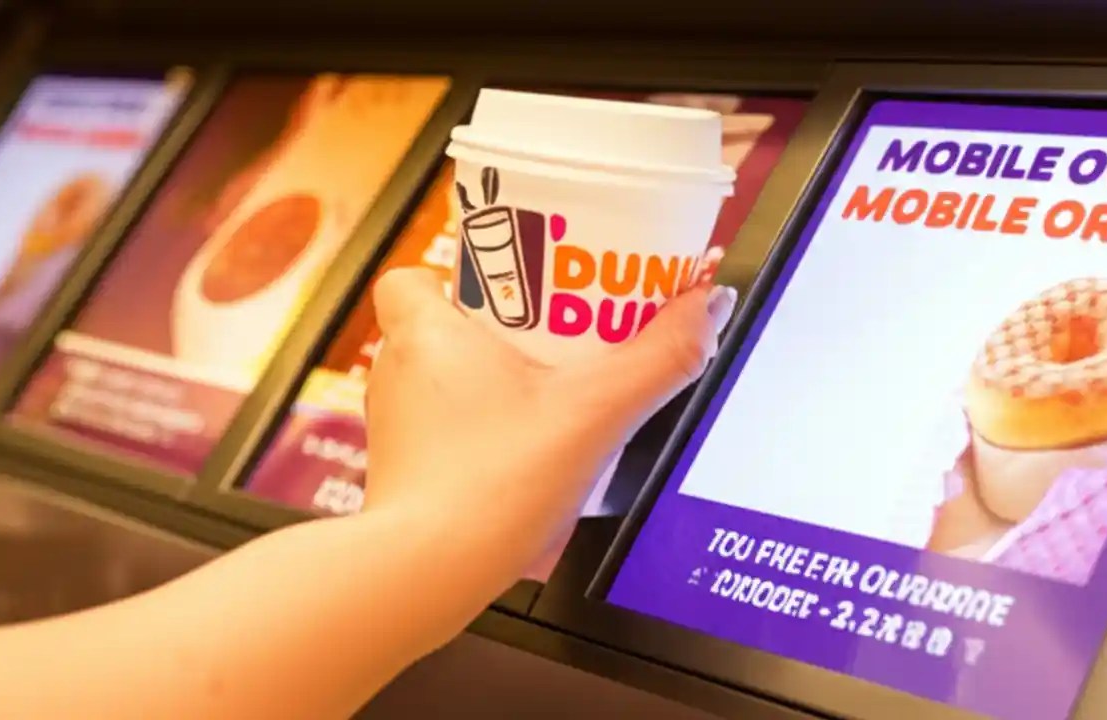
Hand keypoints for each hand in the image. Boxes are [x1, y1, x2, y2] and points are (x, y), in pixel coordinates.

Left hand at [364, 267, 736, 580]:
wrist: (426, 575)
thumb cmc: (488, 486)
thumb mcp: (595, 412)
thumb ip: (659, 358)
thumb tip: (707, 307)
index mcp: (426, 332)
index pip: (414, 272)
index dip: (460, 273)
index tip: (517, 283)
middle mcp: (399, 374)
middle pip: (445, 325)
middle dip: (504, 329)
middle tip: (561, 337)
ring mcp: (399, 428)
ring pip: (447, 382)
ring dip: (495, 383)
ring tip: (554, 395)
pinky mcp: (409, 473)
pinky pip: (449, 431)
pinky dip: (485, 434)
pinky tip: (530, 454)